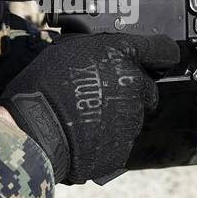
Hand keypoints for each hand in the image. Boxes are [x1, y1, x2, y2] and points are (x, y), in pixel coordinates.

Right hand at [0, 33, 179, 183]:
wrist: (33, 132)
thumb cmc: (43, 87)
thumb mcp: (67, 51)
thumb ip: (97, 51)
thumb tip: (105, 53)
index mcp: (122, 55)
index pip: (163, 50)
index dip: (160, 54)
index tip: (156, 59)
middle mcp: (134, 85)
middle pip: (147, 87)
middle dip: (131, 91)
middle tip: (101, 95)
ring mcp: (132, 119)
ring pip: (133, 115)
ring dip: (116, 115)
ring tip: (84, 118)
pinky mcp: (125, 147)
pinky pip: (121, 140)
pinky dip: (107, 138)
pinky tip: (83, 135)